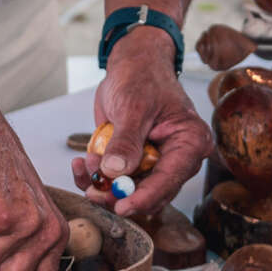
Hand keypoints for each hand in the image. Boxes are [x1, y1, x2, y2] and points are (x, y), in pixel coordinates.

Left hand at [73, 26, 210, 217]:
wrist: (132, 64)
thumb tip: (116, 171)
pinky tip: (81, 164)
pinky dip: (94, 178)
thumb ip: (127, 140)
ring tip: (85, 164)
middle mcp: (176, 159)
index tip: (122, 206)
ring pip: (129, 191)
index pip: (170, 179)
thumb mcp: (134, 106)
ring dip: (103, 186)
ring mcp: (153, 163)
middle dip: (119, 195)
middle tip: (94, 192)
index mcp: (190, 142)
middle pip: (150, 193)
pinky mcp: (133, 163)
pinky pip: (114, 181)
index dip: (145, 196)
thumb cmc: (142, 77)